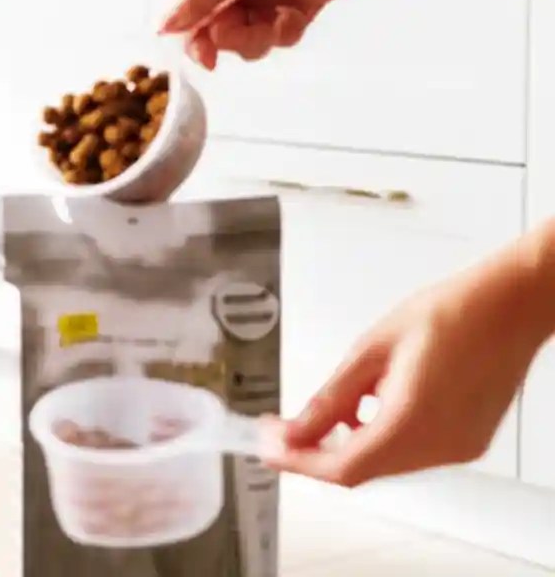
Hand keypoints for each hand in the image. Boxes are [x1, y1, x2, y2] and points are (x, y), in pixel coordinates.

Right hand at [157, 0, 367, 69]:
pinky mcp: (283, 17)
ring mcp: (256, 5)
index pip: (183, 13)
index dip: (191, 38)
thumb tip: (161, 27)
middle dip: (230, 39)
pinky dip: (284, 32)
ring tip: (279, 19)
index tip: (206, 55)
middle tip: (243, 34)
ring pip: (242, 44)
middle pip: (211, 36)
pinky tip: (296, 13)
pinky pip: (272, 42)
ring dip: (260, 38)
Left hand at [263, 268, 545, 486]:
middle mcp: (440, 445)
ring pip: (383, 465)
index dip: (298, 462)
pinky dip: (376, 441)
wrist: (509, 306)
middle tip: (277, 432)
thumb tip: (295, 431)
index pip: (342, 466)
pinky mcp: (466, 443)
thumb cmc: (449, 313)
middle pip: (362, 470)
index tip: (267, 447)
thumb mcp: (370, 351)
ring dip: (344, 448)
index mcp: (413, 422)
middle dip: (314, 454)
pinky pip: (408, 455)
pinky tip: (357, 416)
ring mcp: (457, 449)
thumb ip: (329, 399)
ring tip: (310, 421)